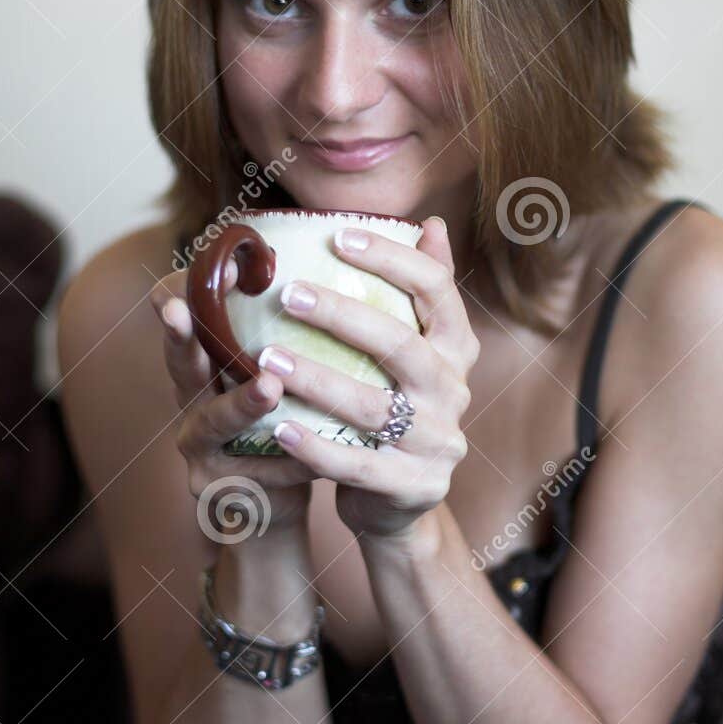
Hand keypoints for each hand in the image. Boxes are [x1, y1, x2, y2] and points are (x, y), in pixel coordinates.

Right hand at [150, 258, 315, 537]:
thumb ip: (285, 328)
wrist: (277, 499)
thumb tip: (327, 257)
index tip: (191, 275)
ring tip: (267, 387)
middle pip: (181, 368)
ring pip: (215, 424)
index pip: (187, 323)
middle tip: (180, 310)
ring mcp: (199, 450)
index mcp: (206, 366)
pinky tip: (316, 456)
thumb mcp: (274, 371)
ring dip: (242, 404)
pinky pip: (259, 473)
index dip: (183, 299)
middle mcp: (191, 402)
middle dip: (182, 340)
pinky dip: (290, 461)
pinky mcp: (221, 491)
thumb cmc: (283, 420)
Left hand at [257, 217, 479, 543]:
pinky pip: (358, 466)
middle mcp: (454, 391)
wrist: (401, 499)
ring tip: (266, 358)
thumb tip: (432, 224)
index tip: (338, 236)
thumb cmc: (394, 406)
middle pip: (401, 345)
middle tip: (287, 294)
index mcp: (456, 347)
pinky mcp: (414, 487)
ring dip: (317, 381)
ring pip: (373, 408)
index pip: (436, 289)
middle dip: (342, 316)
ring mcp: (437, 442)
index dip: (392, 259)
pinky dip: (316, 447)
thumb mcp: (414, 351)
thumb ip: (420, 294)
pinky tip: (277, 427)